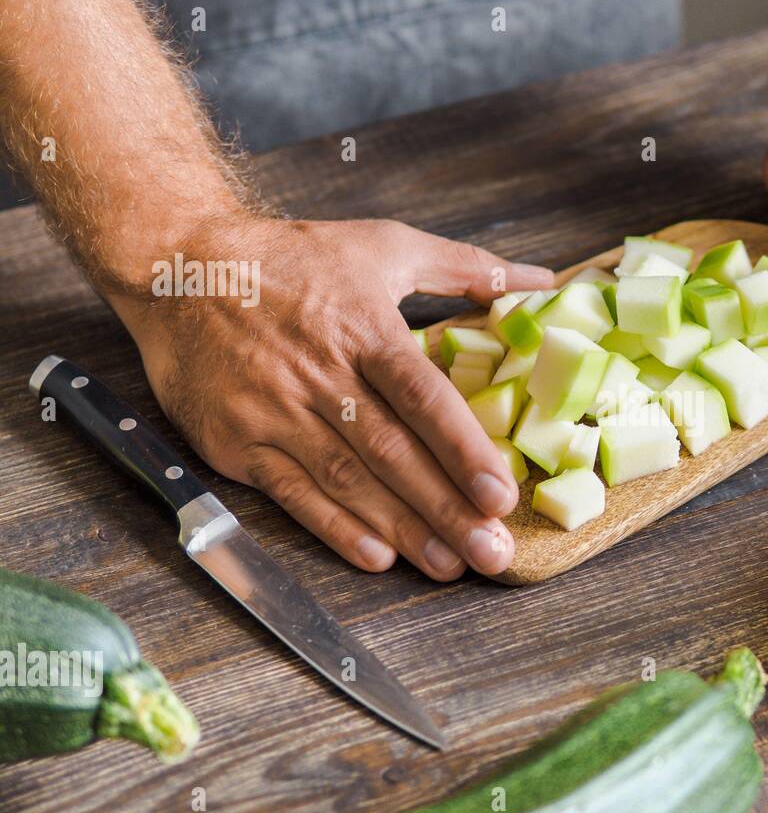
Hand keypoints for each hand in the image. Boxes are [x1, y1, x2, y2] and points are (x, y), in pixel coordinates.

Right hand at [115, 213, 553, 579]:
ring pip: (349, 482)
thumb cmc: (293, 258)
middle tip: (493, 554)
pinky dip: (336, 529)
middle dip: (447, 510)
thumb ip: (466, 268)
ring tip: (450, 566)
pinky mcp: (236, 442)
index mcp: (364, 328)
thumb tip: (543, 281)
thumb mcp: (384, 246)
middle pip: (392, 453)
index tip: (502, 495)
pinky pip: (293, 494)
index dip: (463, 451)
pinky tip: (378, 558)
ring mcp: (274, 412)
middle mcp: (320, 375)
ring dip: (403, 530)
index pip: (423, 399)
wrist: (180, 267)